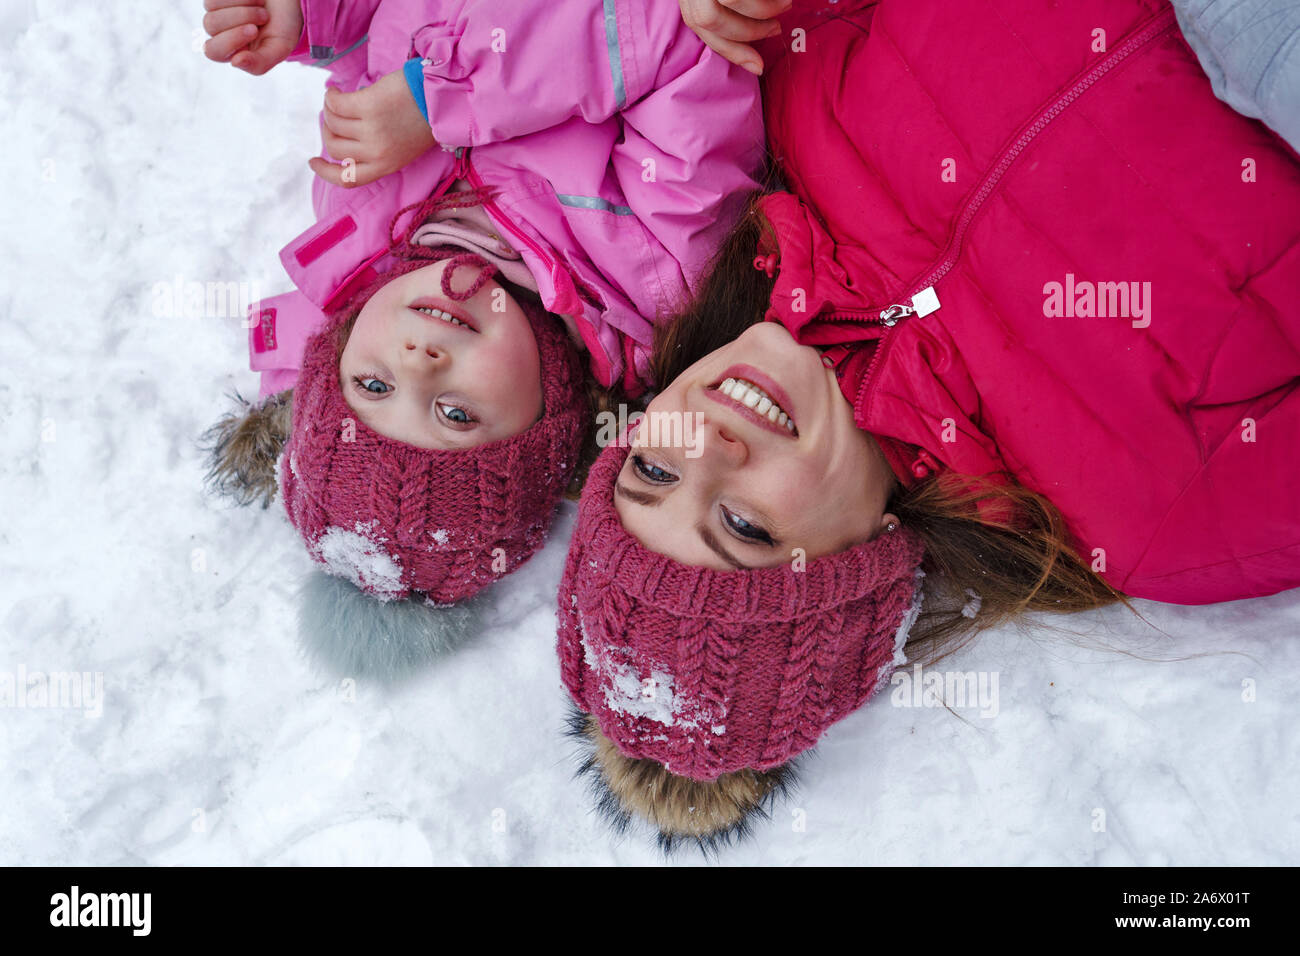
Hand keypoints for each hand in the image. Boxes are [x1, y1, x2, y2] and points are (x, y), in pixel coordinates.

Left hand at [202, 0, 303, 75]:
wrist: (289, 3)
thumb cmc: (283, 26)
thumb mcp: (279, 49)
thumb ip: (260, 63)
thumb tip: (235, 62)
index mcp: (233, 53)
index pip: (213, 51)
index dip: (230, 40)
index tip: (254, 30)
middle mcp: (220, 33)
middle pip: (210, 26)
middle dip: (240, 17)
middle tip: (264, 17)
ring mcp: (216, 12)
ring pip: (211, 8)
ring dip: (242, 6)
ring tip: (261, 6)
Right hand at [308, 70, 436, 187]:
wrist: (438, 98)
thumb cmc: (421, 120)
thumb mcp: (401, 148)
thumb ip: (376, 152)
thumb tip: (343, 145)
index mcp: (385, 166)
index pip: (348, 180)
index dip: (326, 173)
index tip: (313, 162)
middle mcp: (377, 153)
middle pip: (334, 148)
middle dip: (328, 130)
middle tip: (334, 115)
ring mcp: (372, 130)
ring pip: (332, 123)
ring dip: (329, 110)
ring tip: (337, 99)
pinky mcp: (368, 106)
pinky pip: (335, 104)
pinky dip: (331, 96)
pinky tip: (335, 91)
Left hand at [679, 0, 790, 75]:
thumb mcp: (720, 1)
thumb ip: (729, 17)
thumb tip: (755, 62)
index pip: (704, 30)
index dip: (732, 51)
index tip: (758, 67)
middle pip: (709, 20)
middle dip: (750, 31)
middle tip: (776, 28)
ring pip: (728, 0)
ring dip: (762, 10)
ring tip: (785, 6)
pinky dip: (764, 1)